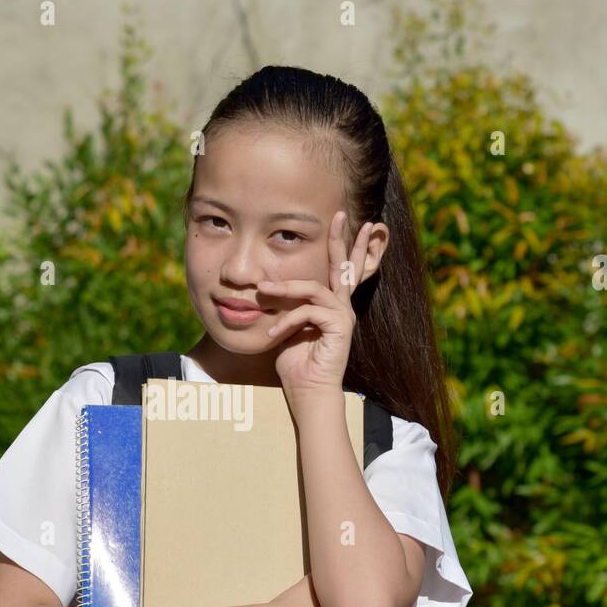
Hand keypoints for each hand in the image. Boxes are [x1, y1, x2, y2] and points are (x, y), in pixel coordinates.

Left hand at [257, 211, 375, 401]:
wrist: (307, 393)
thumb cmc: (295, 364)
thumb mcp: (285, 327)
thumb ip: (283, 307)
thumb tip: (266, 288)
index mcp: (330, 304)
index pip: (337, 269)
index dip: (342, 245)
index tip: (341, 219)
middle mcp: (341, 306)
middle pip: (342, 265)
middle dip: (340, 239)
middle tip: (341, 214)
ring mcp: (343, 316)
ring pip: (313, 287)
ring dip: (285, 287)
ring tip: (262, 291)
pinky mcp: (340, 328)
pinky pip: (309, 311)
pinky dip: (287, 320)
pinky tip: (274, 334)